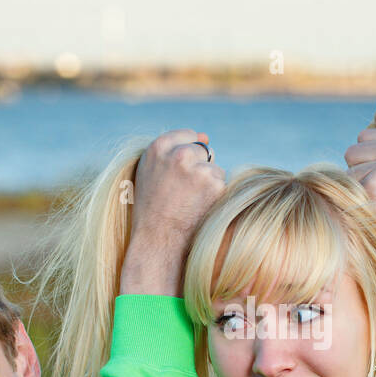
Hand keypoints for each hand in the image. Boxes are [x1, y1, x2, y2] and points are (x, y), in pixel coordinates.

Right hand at [120, 129, 225, 295]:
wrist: (159, 241)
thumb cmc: (152, 208)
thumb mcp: (152, 172)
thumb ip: (173, 149)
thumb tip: (206, 136)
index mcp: (158, 147)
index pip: (188, 136)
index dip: (187, 156)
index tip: (180, 173)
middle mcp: (179, 154)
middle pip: (204, 151)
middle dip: (199, 168)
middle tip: (182, 193)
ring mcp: (198, 169)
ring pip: (215, 169)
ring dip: (209, 184)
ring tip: (189, 202)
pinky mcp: (215, 185)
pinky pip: (223, 184)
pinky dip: (216, 196)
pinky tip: (199, 208)